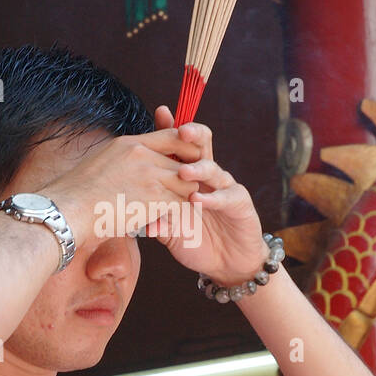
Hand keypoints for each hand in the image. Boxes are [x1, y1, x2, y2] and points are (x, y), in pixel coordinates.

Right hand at [39, 126, 202, 246]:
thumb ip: (122, 160)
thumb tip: (126, 168)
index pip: (172, 136)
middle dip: (187, 180)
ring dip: (183, 199)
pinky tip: (164, 224)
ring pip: (188, 184)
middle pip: (185, 161)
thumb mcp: (100, 163)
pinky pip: (181, 204)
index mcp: (129, 143)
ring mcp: (150, 174)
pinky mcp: (155, 197)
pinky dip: (176, 216)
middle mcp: (142, 154)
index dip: (184, 151)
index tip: (185, 166)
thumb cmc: (74, 196)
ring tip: (172, 212)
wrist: (66, 211)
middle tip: (184, 195)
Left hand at [151, 106, 267, 285]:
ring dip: (198, 169)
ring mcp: (225, 188)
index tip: (160, 113)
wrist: (227, 262)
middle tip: (180, 130)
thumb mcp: (170, 230)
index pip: (180, 147)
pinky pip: (227, 197)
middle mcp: (207, 176)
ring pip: (213, 170)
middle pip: (202, 146)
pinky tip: (199, 199)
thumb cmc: (196, 241)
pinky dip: (212, 198)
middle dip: (192, 135)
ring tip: (184, 171)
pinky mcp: (240, 204)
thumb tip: (134, 220)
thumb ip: (155, 220)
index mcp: (189, 176)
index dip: (172, 129)